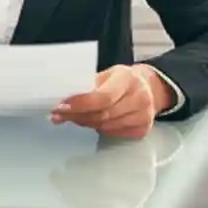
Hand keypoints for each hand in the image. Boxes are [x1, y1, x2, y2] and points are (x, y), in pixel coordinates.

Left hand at [50, 65, 172, 138]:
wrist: (148, 88)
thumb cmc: (121, 80)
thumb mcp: (106, 75)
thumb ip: (85, 87)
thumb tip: (60, 106)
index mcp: (128, 78)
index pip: (103, 97)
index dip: (80, 104)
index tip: (62, 106)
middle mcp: (140, 97)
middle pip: (103, 114)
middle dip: (78, 115)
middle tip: (59, 114)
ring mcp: (144, 115)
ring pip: (106, 126)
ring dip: (86, 123)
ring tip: (74, 117)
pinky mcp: (143, 130)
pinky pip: (113, 133)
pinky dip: (100, 129)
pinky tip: (94, 122)